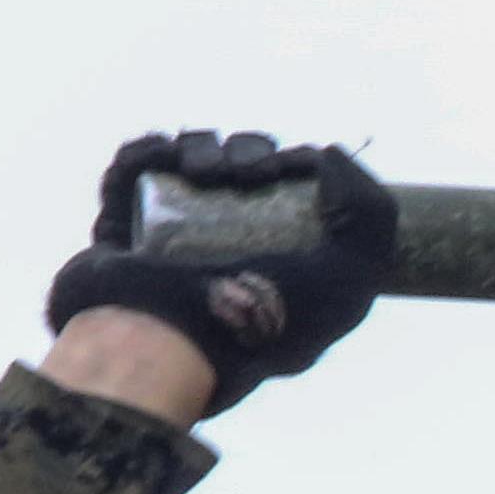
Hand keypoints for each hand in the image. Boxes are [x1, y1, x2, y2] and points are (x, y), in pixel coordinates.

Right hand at [42, 131, 397, 415]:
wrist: (176, 346)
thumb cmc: (266, 321)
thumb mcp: (350, 280)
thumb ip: (372, 216)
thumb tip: (329, 154)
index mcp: (282, 264)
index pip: (291, 192)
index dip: (295, 162)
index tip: (294, 165)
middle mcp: (228, 252)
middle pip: (241, 170)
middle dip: (250, 152)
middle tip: (251, 173)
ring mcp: (172, 243)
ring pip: (187, 165)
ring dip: (200, 147)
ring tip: (205, 173)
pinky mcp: (122, 236)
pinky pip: (129, 176)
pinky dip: (143, 152)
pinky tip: (161, 151)